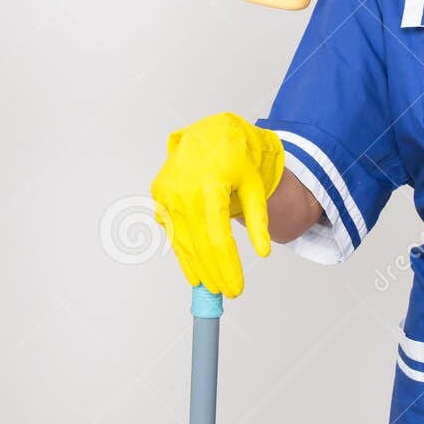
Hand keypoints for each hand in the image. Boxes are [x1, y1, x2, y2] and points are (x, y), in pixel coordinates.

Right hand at [151, 112, 284, 297]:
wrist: (208, 132)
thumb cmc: (234, 155)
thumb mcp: (254, 183)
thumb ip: (258, 218)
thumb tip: (263, 252)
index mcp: (209, 185)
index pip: (218, 238)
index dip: (227, 267)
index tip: (237, 287)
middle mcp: (183, 190)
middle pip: (199, 245)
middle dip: (214, 273)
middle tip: (228, 291)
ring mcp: (167, 193)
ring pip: (183, 242)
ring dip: (197, 268)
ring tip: (212, 286)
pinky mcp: (159, 196)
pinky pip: (173, 233)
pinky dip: (183, 254)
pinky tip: (193, 272)